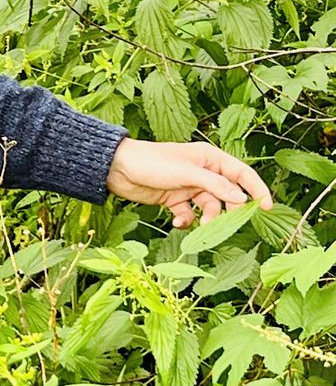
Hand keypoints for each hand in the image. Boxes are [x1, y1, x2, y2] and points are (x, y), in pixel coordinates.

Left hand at [105, 137, 273, 228]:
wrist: (118, 169)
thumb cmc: (152, 162)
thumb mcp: (187, 173)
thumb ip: (215, 186)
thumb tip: (241, 199)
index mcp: (210, 158)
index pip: (242, 173)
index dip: (256, 189)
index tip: (267, 207)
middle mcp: (203, 172)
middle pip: (227, 194)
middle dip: (229, 210)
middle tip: (229, 224)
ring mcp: (189, 187)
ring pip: (209, 207)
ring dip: (207, 219)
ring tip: (201, 227)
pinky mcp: (174, 200)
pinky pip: (189, 214)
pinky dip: (186, 221)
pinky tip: (177, 222)